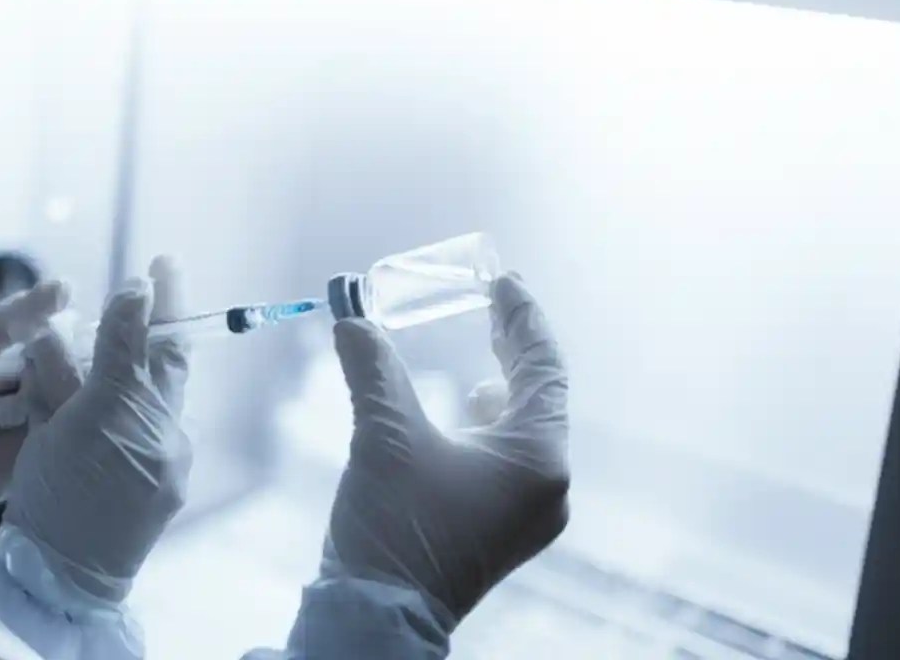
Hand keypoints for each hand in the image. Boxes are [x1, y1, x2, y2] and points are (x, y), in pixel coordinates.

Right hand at [4, 256, 191, 602]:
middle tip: (164, 274)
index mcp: (109, 413)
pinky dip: (152, 403)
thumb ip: (61, 375)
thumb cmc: (45, 502)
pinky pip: (167, 423)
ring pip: (166, 390)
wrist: (66, 580)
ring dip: (157, 360)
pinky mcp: (176, 477)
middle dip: (165, 318)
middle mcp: (152, 431)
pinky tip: (138, 396)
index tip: (151, 270)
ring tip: (149, 328)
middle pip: (165, 358)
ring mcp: (171, 455)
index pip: (132, 341)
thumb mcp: (44, 430)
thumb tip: (71, 328)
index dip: (141, 302)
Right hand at [322, 274, 568, 627]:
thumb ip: (373, 369)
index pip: (545, 366)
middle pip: (542, 395)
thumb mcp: (383, 437)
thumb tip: (352, 319)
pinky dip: (492, 425)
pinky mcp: (504, 530)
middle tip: (497, 302)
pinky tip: (467, 411)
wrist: (376, 618)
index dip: (522, 317)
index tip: (503, 281)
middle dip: (516, 347)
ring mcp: (529, 514)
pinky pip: (512, 459)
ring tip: (486, 355)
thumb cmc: (393, 529)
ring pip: (528, 429)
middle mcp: (548, 486)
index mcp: (539, 458)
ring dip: (505, 387)